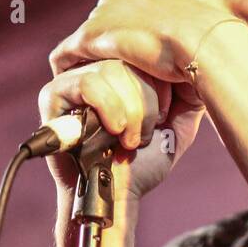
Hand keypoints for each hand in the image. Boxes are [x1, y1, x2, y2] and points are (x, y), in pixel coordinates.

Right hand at [37, 58, 206, 204]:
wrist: (117, 196)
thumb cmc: (143, 162)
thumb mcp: (176, 121)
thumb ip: (187, 91)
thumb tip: (193, 60)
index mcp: (123, 67)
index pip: (145, 50)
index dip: (161, 81)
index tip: (163, 115)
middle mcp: (95, 65)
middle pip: (129, 56)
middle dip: (148, 98)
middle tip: (148, 129)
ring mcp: (71, 77)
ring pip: (112, 68)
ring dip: (131, 109)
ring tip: (129, 137)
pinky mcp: (53, 94)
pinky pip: (89, 82)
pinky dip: (110, 107)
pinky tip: (115, 130)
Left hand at [48, 0, 236, 83]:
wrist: (204, 42)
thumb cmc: (211, 47)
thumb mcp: (198, 43)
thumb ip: (184, 50)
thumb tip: (188, 75)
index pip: (124, 19)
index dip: (123, 46)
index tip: (126, 70)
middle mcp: (121, 0)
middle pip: (99, 28)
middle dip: (101, 54)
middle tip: (105, 86)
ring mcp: (103, 16)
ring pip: (81, 43)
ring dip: (84, 65)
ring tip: (87, 93)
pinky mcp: (89, 36)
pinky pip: (64, 55)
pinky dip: (65, 73)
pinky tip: (72, 93)